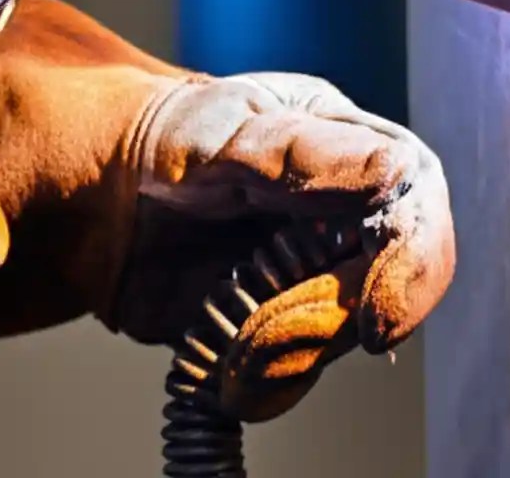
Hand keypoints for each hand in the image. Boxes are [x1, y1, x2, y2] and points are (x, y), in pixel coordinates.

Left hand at [0, 0, 454, 420]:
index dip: (412, 263)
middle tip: (256, 336)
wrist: (94, 193)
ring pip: (340, 337)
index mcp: (351, 148)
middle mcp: (347, 215)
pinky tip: (217, 359)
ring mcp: (316, 273)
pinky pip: (293, 371)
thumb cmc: (162, 140)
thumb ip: (305, 154)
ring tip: (221, 345)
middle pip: (387, 283)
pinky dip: (258, 379)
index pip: (416, 201)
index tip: (374, 318)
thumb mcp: (226, 130)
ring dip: (283, 354)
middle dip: (324, 319)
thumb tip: (395, 175)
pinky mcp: (278, 323)